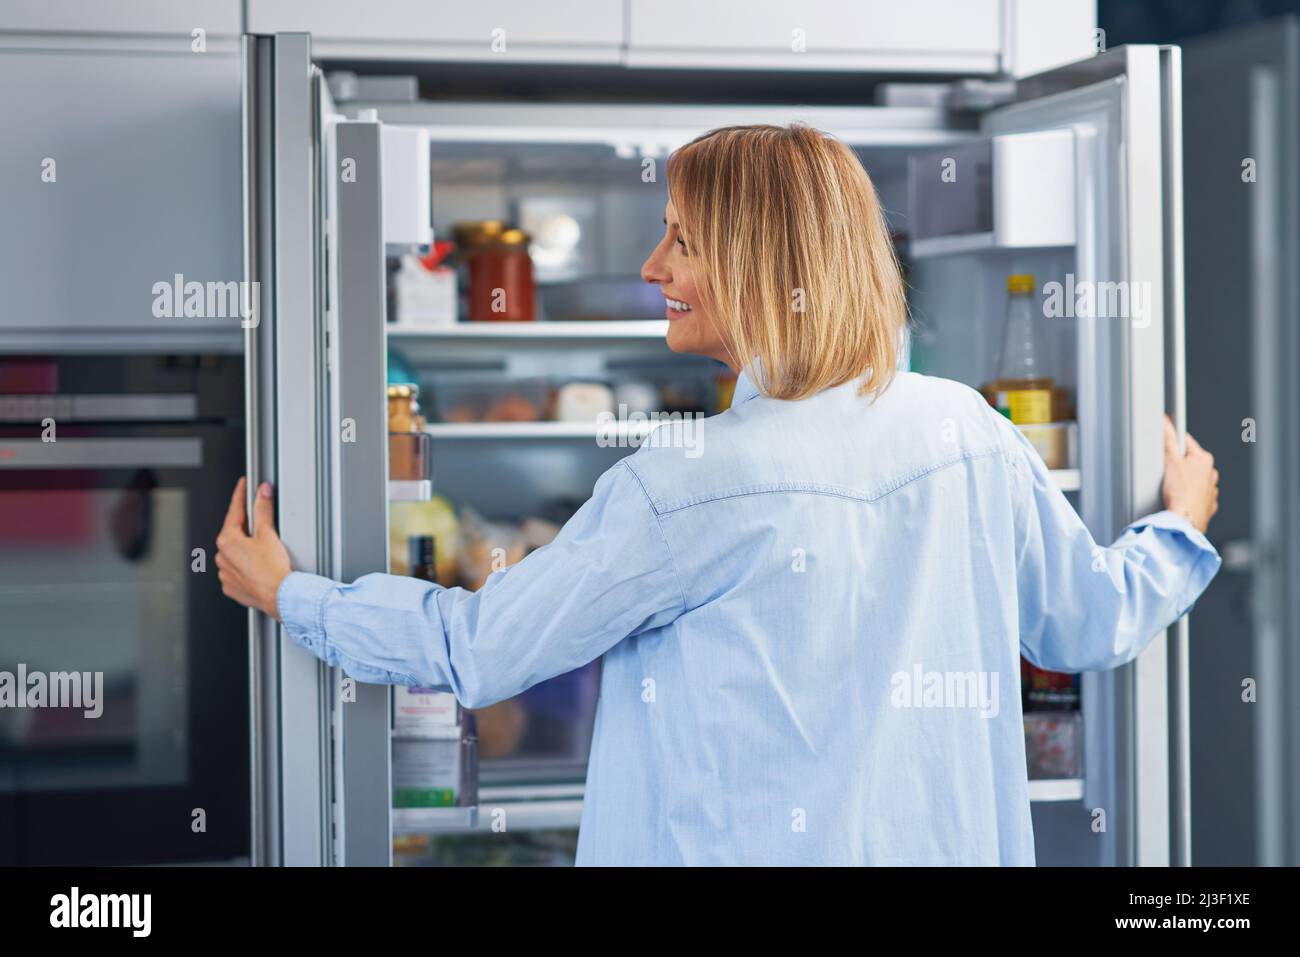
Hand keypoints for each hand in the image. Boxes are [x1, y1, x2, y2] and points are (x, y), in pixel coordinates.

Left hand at [216, 477, 291, 619]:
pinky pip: (238, 571)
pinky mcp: (233, 587)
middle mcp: (222, 557)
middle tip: (263, 522)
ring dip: (247, 548)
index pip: (234, 510)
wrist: (279, 596)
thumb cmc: (272, 570)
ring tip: (266, 552)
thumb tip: (262, 493)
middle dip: (247, 525)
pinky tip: (261, 566)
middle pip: (235, 533)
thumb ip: (262, 509)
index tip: (244, 484)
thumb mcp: (268, 533)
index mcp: (227, 541)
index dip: (241, 494)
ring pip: (236, 553)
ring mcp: (226, 573)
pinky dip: (247, 566)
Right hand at [1161, 415, 1218, 533]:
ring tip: (1173, 489)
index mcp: (1204, 459)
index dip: (1173, 444)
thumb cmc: (1180, 493)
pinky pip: (1197, 496)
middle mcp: (1211, 473)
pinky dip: (1189, 496)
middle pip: (1190, 462)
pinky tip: (1180, 500)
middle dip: (1179, 465)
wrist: (1186, 520)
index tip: (1166, 449)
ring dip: (1185, 482)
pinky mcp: (1208, 505)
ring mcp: (1211, 490)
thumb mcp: (1171, 460)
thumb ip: (1169, 438)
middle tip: (1166, 473)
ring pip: (1195, 480)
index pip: (1187, 442)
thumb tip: (1167, 422)